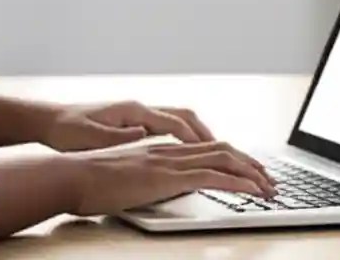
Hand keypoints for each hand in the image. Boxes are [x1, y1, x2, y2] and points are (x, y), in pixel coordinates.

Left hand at [41, 100, 215, 150]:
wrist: (49, 122)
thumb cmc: (68, 131)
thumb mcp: (93, 138)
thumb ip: (120, 138)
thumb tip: (144, 136)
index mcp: (132, 111)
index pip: (174, 123)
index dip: (196, 138)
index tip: (213, 152)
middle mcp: (138, 109)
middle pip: (183, 115)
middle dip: (204, 133)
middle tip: (223, 151)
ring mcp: (135, 113)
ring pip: (176, 118)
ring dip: (195, 132)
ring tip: (210, 151)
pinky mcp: (131, 121)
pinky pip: (165, 125)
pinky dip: (181, 135)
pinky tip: (184, 150)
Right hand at [65, 141, 276, 215]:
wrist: (70, 176)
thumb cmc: (87, 182)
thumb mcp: (122, 180)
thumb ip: (143, 181)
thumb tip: (155, 191)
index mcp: (158, 150)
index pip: (205, 148)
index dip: (232, 157)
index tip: (248, 171)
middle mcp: (168, 151)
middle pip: (222, 150)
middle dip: (250, 164)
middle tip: (269, 180)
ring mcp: (168, 162)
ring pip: (223, 159)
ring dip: (252, 173)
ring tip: (270, 188)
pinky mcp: (166, 178)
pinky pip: (212, 177)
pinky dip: (238, 183)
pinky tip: (252, 191)